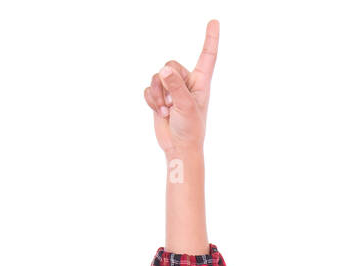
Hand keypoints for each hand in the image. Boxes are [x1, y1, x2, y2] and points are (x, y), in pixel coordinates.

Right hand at [143, 20, 218, 154]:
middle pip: (170, 65)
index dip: (210, 39)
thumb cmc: (190, 129)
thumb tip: (164, 69)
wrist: (178, 147)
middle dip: (166, 83)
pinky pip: (148, 89)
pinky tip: (160, 112)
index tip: (214, 21)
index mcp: (201, 83)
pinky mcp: (159, 97)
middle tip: (171, 102)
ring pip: (156, 77)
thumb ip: (175, 86)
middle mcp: (186, 82)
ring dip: (158, 95)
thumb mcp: (186, 106)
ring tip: (167, 109)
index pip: (206, 56)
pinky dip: (151, 100)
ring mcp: (172, 89)